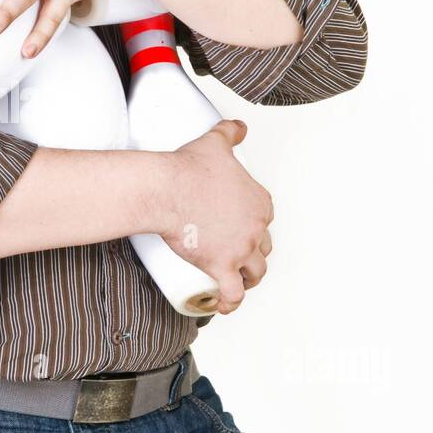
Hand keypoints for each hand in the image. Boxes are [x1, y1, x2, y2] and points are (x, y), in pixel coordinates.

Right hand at [157, 119, 274, 314]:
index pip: (266, 219)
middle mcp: (256, 227)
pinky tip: (225, 305)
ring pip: (255, 272)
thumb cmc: (187, 170)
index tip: (238, 227)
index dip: (253, 226)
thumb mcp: (215, 144)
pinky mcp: (222, 266)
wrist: (167, 189)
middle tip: (235, 254)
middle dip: (252, 252)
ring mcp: (241, 249)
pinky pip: (233, 293)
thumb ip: (230, 133)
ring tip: (236, 279)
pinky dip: (231, 302)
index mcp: (259, 201)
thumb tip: (239, 127)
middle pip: (263, 247)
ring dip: (248, 278)